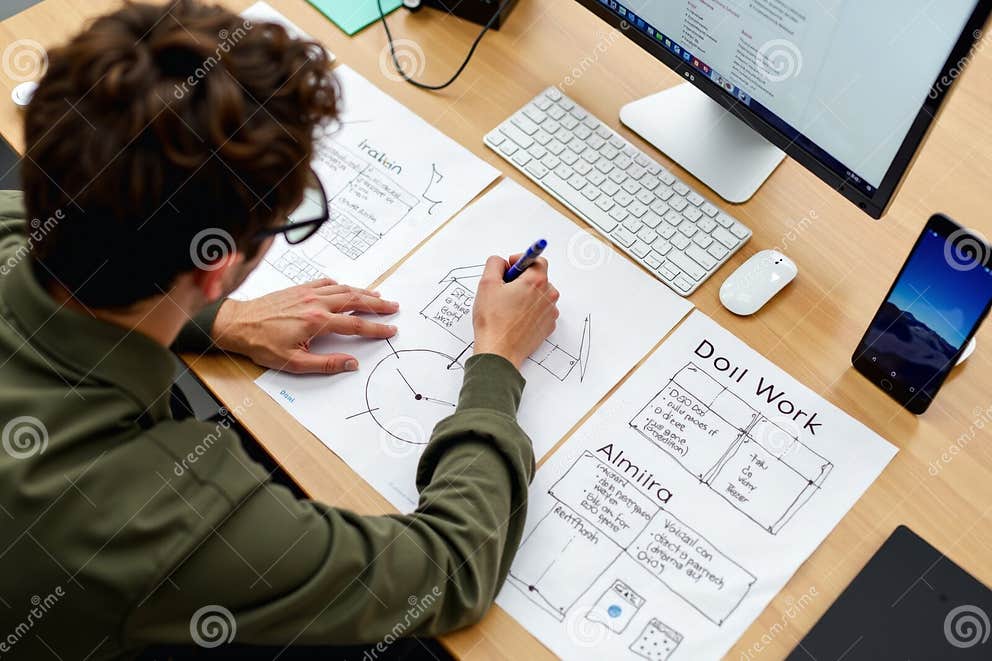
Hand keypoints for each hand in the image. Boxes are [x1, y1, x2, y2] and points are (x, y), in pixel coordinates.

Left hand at [212, 279, 398, 373]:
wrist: (237, 324)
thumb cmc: (262, 344)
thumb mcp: (294, 362)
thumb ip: (325, 363)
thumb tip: (350, 363)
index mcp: (317, 321)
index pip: (355, 326)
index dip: (376, 329)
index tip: (390, 330)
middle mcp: (315, 303)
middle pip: (355, 301)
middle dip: (377, 305)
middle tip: (393, 307)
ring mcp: (307, 293)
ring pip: (343, 289)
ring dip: (363, 292)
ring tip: (378, 296)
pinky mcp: (299, 289)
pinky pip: (326, 282)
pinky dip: (340, 285)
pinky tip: (346, 288)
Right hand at [472, 254, 559, 369]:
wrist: (499, 351)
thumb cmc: (493, 321)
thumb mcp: (487, 284)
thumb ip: (495, 264)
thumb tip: (501, 262)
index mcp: (536, 281)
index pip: (537, 260)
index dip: (521, 260)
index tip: (510, 267)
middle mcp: (548, 295)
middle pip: (539, 278)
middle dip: (522, 280)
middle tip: (505, 290)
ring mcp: (550, 312)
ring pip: (540, 295)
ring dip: (527, 296)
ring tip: (509, 307)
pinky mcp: (548, 326)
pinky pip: (541, 311)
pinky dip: (530, 311)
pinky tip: (515, 318)